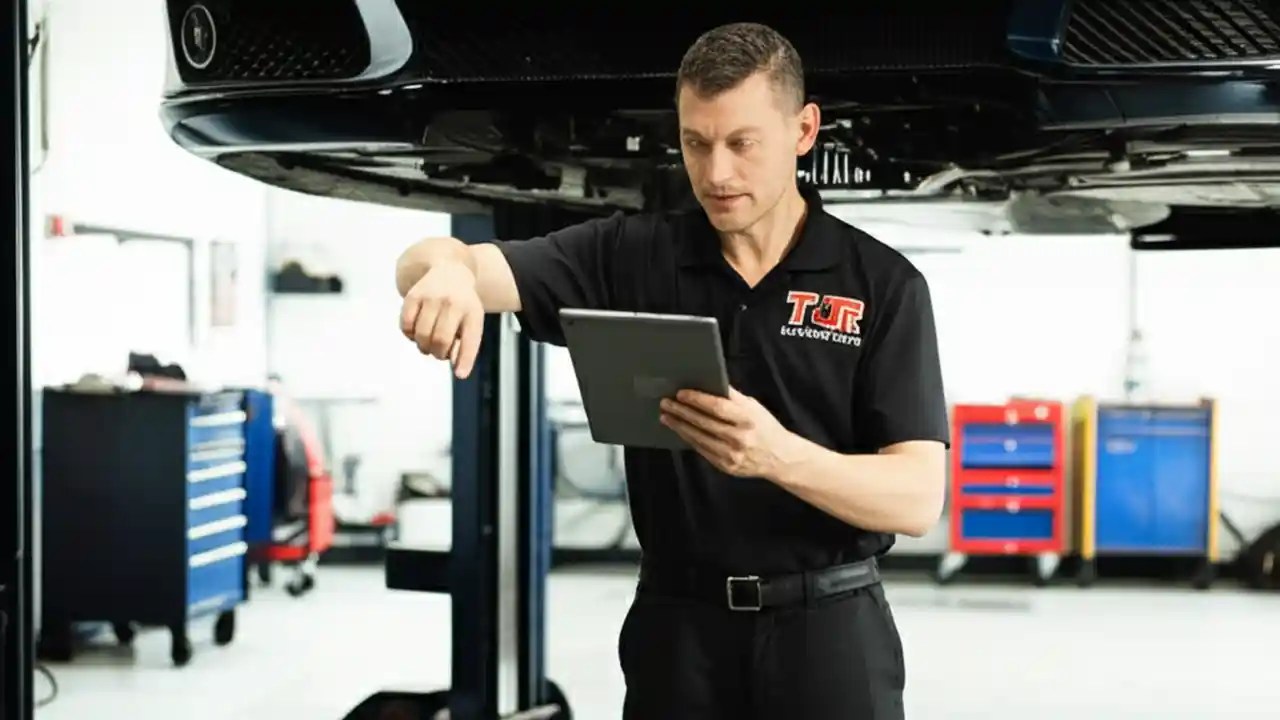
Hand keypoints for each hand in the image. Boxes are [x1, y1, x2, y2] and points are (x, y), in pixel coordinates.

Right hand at [400, 260, 485, 378]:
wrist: (450, 271)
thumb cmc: (462, 305)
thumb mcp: (472, 322)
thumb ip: (466, 347)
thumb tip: (458, 371)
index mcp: (472, 311)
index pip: (470, 339)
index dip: (465, 359)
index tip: (460, 374)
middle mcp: (453, 302)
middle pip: (440, 340)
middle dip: (438, 354)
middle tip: (439, 352)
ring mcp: (432, 297)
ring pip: (421, 335)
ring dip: (423, 347)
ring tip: (429, 342)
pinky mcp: (413, 295)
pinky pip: (406, 326)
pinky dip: (410, 335)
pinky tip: (417, 331)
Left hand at [659, 387, 803, 479]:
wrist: (780, 458)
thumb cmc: (765, 427)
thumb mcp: (754, 407)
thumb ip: (732, 397)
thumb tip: (707, 382)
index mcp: (748, 419)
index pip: (717, 407)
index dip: (697, 400)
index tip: (681, 393)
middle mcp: (740, 438)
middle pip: (704, 422)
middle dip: (682, 412)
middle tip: (666, 403)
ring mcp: (732, 455)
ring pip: (698, 438)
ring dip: (680, 426)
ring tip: (666, 416)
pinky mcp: (726, 466)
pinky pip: (702, 450)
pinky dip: (689, 439)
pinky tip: (680, 430)